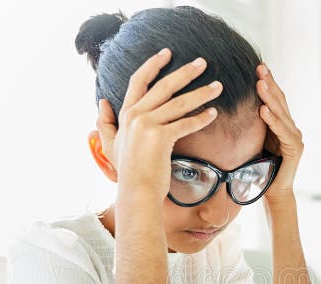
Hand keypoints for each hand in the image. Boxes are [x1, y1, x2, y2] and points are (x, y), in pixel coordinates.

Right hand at [96, 50, 222, 200]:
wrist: (136, 192)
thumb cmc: (129, 172)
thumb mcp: (111, 145)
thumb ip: (106, 123)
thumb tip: (102, 102)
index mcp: (125, 114)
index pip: (139, 81)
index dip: (153, 65)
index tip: (167, 53)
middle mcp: (135, 115)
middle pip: (163, 86)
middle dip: (185, 72)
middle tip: (202, 62)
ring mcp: (147, 125)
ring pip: (179, 102)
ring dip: (201, 93)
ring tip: (218, 86)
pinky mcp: (160, 138)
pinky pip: (185, 123)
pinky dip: (201, 118)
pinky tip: (213, 113)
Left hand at [256, 64, 302, 201]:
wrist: (273, 192)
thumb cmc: (261, 169)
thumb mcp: (255, 140)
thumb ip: (254, 125)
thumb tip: (237, 107)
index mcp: (282, 125)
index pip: (275, 99)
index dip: (268, 82)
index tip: (258, 66)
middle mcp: (291, 128)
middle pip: (280, 102)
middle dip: (270, 84)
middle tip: (260, 67)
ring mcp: (295, 138)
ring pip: (281, 114)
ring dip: (270, 98)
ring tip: (260, 84)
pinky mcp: (295, 149)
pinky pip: (282, 132)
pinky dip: (273, 120)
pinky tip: (264, 110)